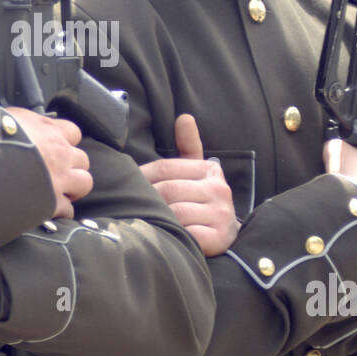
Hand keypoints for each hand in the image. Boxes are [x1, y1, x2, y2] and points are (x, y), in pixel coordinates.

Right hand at [7, 108, 92, 218]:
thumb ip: (13, 123)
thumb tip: (8, 124)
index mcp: (46, 129)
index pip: (72, 132)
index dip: (64, 142)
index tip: (53, 149)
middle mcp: (58, 153)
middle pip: (82, 159)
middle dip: (71, 167)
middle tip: (55, 174)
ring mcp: (59, 179)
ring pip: (84, 183)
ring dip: (73, 188)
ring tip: (56, 192)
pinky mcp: (52, 203)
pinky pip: (68, 210)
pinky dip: (60, 212)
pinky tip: (47, 212)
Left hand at [140, 114, 239, 255]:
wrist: (227, 237)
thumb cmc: (203, 202)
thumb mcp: (197, 174)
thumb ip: (189, 147)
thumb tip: (184, 117)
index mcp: (210, 170)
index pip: (166, 168)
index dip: (143, 177)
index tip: (129, 185)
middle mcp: (219, 189)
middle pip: (169, 190)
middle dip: (148, 199)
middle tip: (132, 206)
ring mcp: (221, 214)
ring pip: (176, 212)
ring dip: (159, 218)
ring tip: (146, 221)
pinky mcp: (219, 237)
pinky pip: (188, 234)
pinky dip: (174, 236)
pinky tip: (165, 236)